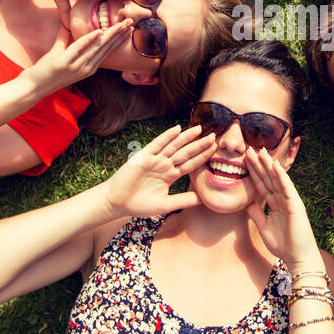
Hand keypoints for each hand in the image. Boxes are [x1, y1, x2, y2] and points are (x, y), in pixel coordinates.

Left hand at [19, 22, 131, 97]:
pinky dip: (89, 40)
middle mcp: (85, 68)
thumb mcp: (56, 53)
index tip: (126, 28)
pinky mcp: (65, 64)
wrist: (31, 88)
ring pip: (97, 47)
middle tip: (130, 22)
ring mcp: (76, 67)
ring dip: (110, 35)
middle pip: (106, 48)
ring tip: (121, 24)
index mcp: (86, 66)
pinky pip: (79, 49)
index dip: (117, 38)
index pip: (105, 50)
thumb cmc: (44, 72)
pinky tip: (98, 32)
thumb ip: (63, 39)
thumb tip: (65, 25)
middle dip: (119, 34)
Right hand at [103, 124, 217, 217]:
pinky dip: (166, 137)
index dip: (202, 156)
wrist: (117, 202)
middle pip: (185, 152)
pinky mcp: (143, 157)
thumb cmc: (140, 204)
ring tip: (199, 129)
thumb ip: (184, 200)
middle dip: (199, 145)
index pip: (190, 163)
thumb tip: (204, 200)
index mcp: (171, 175)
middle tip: (214, 136)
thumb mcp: (166, 204)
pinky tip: (176, 129)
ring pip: (173, 146)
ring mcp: (155, 160)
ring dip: (186, 137)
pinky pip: (157, 145)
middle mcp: (164, 165)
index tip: (215, 150)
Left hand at [243, 147, 319, 271]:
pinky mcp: (295, 205)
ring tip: (260, 151)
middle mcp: (283, 199)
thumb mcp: (264, 228)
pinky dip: (281, 176)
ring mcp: (290, 200)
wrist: (297, 258)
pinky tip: (274, 165)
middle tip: (249, 149)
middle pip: (268, 178)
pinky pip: (287, 188)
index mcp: (275, 203)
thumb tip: (247, 203)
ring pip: (277, 179)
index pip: (262, 184)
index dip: (254, 172)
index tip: (245, 160)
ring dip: (268, 165)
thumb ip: (257, 214)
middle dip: (259, 164)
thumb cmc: (284, 245)